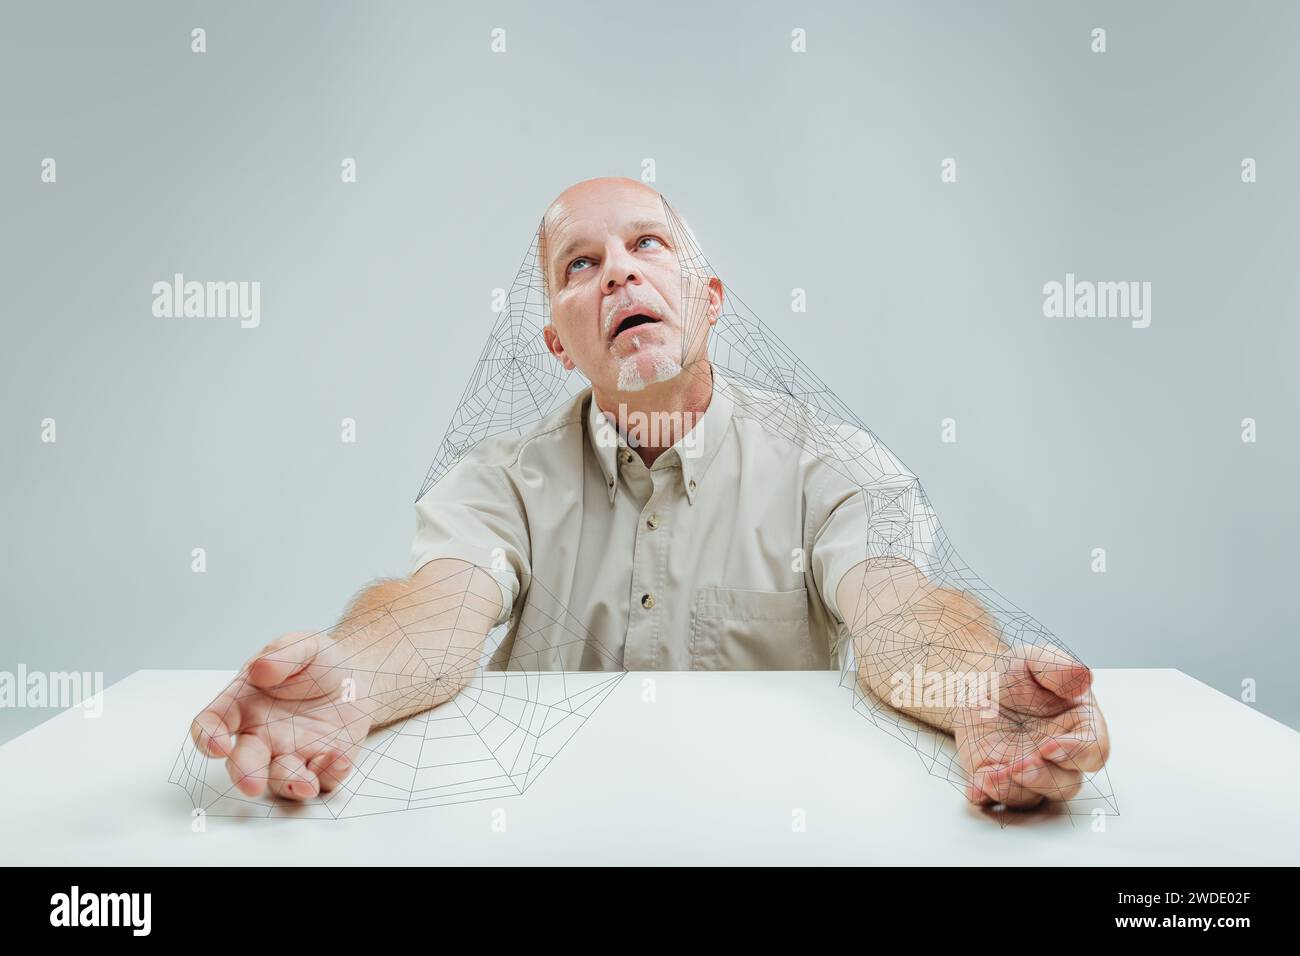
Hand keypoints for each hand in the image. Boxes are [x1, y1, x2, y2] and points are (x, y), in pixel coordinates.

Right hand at [189, 630, 374, 801]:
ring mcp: (291, 754)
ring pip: (281, 780)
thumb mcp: (303, 645)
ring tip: (305, 784)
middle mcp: (262, 736)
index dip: (207, 737)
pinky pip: (323, 779)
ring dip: (291, 784)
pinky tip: (338, 759)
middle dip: (245, 775)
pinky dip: (330, 773)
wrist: (356, 675)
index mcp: (243, 705)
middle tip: (251, 784)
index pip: (212, 724)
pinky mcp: (322, 765)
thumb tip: (260, 669)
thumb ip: (281, 654)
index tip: (217, 746)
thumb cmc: (317, 663)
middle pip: (242, 763)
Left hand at [953, 644, 1109, 808]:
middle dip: (1042, 778)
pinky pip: (996, 797)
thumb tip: (1084, 677)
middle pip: (1065, 783)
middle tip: (1018, 765)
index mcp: (1080, 727)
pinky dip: (985, 795)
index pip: (1093, 750)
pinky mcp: (1000, 778)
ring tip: (989, 776)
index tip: (1050, 746)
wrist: (980, 685)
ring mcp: (1030, 772)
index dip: (1075, 753)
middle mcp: (1059, 757)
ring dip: (1011, 790)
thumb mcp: (1035, 660)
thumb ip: (1060, 668)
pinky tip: (975, 788)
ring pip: (1031, 795)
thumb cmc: (1017, 675)